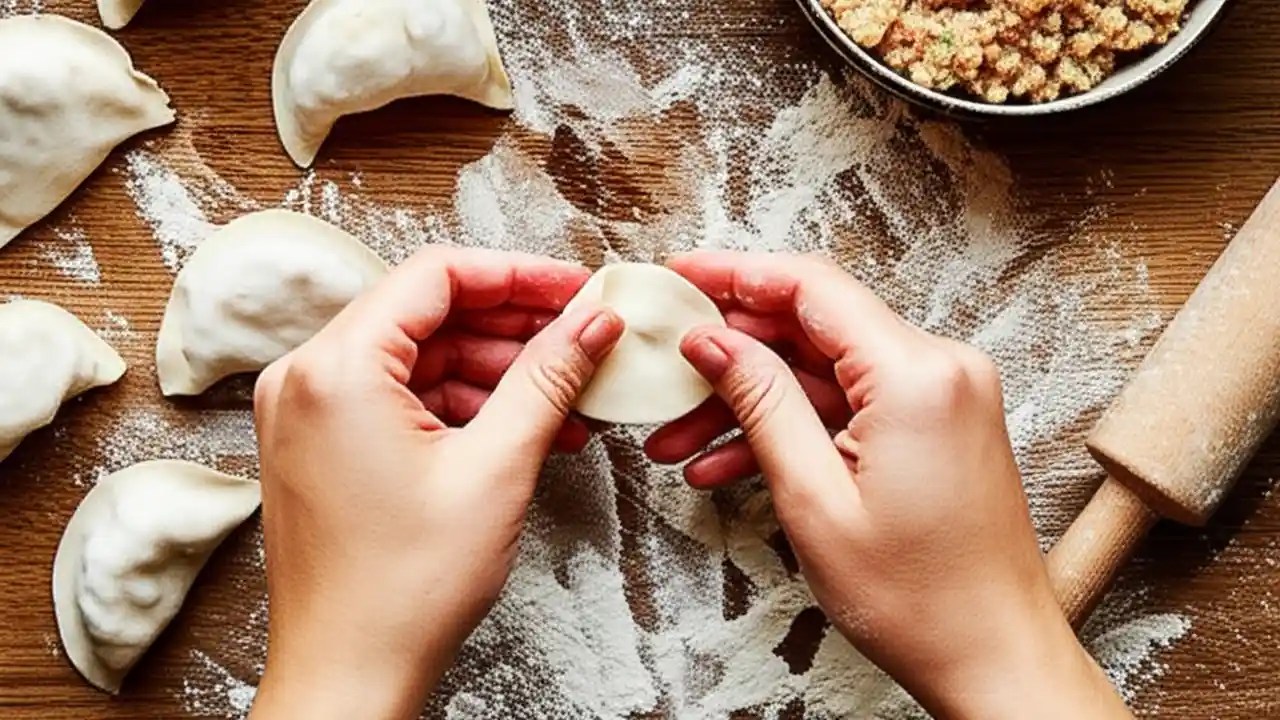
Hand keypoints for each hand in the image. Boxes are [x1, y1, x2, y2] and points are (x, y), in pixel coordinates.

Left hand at [249, 247, 623, 719]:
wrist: (348, 677)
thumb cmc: (405, 588)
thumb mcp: (497, 467)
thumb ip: (548, 377)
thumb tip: (593, 321)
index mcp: (337, 368)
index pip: (437, 275)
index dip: (519, 276)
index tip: (577, 290)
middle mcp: (306, 378)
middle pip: (426, 314)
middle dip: (512, 327)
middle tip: (583, 340)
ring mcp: (305, 413)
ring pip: (416, 359)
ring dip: (493, 372)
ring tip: (565, 399)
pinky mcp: (318, 446)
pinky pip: (397, 399)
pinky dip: (459, 406)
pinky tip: (521, 428)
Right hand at [645, 252, 1129, 719]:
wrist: (994, 658)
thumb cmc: (920, 599)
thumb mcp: (814, 498)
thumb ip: (761, 402)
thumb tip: (711, 339)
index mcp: (916, 375)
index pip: (810, 286)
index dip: (734, 273)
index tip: (678, 275)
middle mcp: (939, 368)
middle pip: (812, 324)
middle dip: (730, 350)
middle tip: (667, 371)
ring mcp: (940, 396)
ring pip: (821, 370)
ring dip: (750, 399)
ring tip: (679, 439)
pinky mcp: (934, 424)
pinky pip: (848, 404)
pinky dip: (792, 425)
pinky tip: (727, 462)